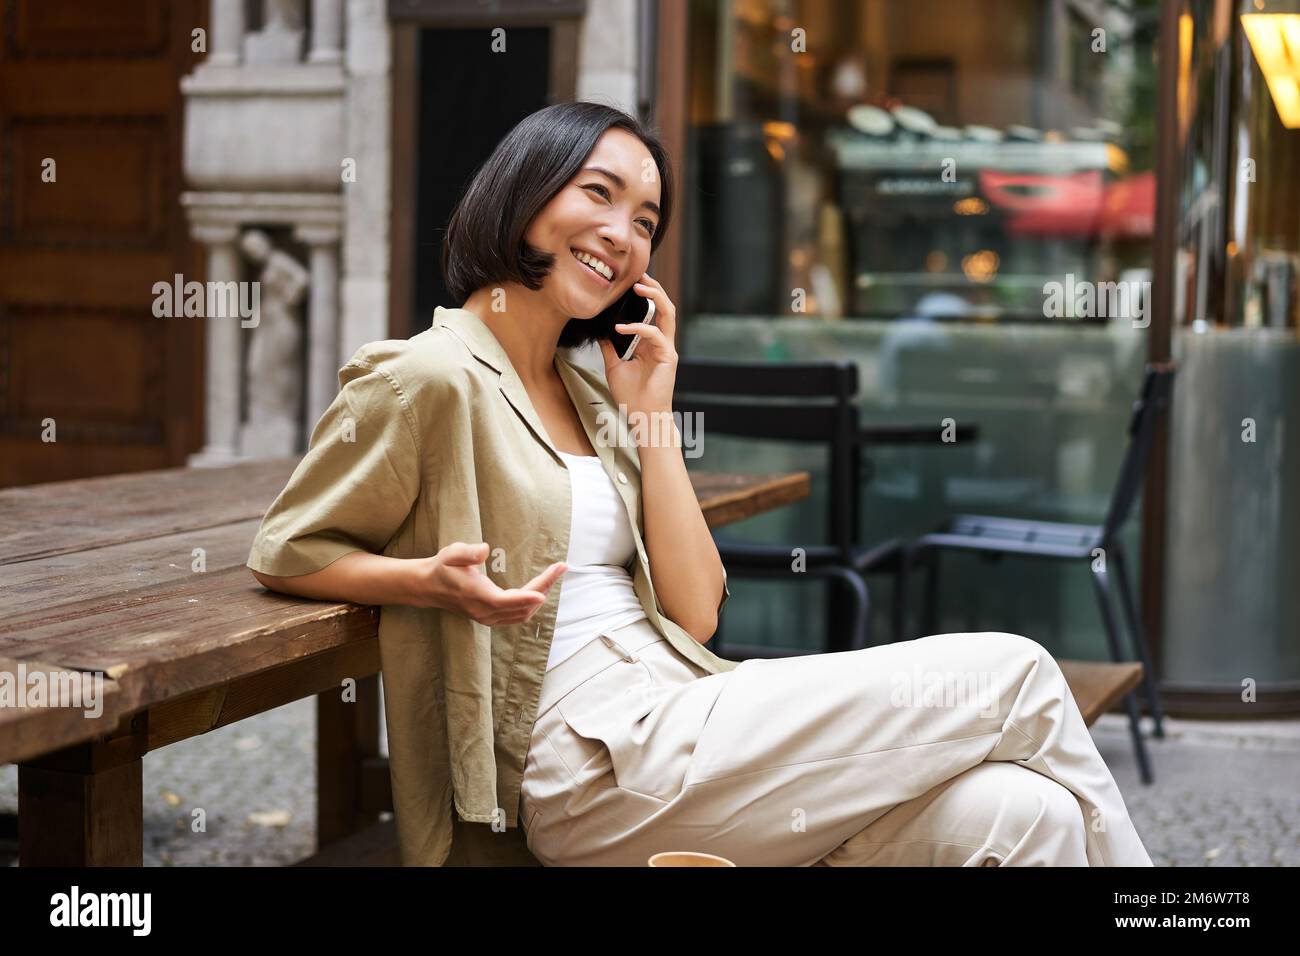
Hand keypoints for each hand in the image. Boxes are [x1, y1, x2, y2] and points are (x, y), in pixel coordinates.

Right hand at [415, 542, 565, 625]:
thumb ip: (467, 551)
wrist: (429, 587)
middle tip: (561, 568)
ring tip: (554, 576)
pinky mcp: (491, 619)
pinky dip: (532, 605)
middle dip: (544, 587)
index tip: (543, 592)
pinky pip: (518, 617)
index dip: (525, 598)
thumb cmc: (442, 567)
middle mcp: (484, 611)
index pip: (504, 600)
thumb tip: (485, 548)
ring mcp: (488, 618)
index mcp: (475, 595)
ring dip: (541, 596)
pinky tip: (541, 591)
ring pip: (523, 614)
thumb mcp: (451, 553)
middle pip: (521, 606)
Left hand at [596, 271, 677, 421]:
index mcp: (651, 344)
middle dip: (654, 287)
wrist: (642, 416)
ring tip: (640, 286)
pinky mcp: (668, 357)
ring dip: (655, 296)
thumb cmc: (632, 396)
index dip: (646, 295)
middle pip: (665, 306)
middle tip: (639, 274)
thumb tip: (601, 332)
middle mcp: (661, 343)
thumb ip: (610, 348)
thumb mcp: (614, 366)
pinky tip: (621, 328)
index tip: (631, 282)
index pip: (652, 312)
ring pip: (668, 313)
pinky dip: (638, 328)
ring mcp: (667, 348)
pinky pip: (655, 334)